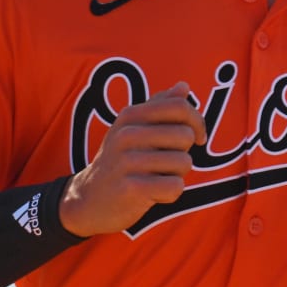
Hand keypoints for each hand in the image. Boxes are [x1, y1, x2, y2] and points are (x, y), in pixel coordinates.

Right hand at [58, 81, 207, 235]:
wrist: (88, 200)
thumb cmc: (120, 162)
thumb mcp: (133, 129)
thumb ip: (160, 106)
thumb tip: (184, 86)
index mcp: (130, 115)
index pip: (179, 106)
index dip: (197, 122)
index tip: (197, 137)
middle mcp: (127, 134)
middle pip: (185, 135)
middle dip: (184, 152)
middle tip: (165, 164)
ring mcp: (127, 161)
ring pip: (184, 162)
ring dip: (177, 175)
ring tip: (155, 178)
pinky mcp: (131, 189)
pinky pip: (175, 187)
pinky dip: (170, 194)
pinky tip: (153, 194)